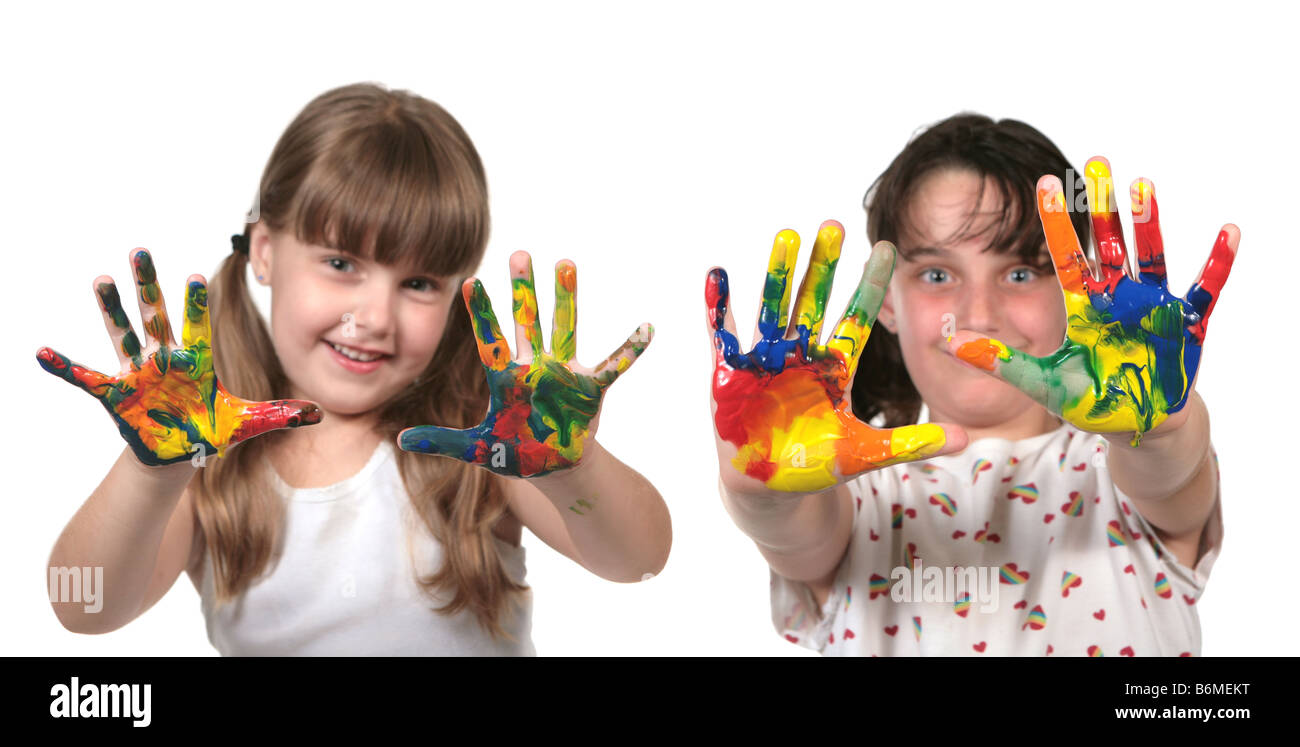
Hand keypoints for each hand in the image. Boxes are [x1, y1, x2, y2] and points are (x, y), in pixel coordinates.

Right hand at [36, 249, 321, 466]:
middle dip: (148, 285)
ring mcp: (137, 375)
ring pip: (122, 334)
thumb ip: (281, 415)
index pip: (197, 327)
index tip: (197, 276)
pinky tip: (41, 352)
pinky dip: (64, 366)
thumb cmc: (207, 432)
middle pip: (156, 316)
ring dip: (110, 308)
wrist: (176, 456)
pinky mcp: (116, 396)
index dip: (196, 304)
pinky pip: (86, 378)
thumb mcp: (246, 424)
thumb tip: (322, 414)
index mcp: (195, 363)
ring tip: (100, 279)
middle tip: (139, 249)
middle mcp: (164, 361)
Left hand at [398, 251, 652, 476]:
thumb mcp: (477, 448)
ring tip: (566, 263)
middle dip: (524, 290)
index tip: (469, 282)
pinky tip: (647, 329)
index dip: (481, 314)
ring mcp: (564, 374)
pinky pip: (615, 366)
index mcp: (507, 378)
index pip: (490, 340)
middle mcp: (535, 367)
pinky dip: (632, 350)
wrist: (555, 467)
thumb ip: (442, 441)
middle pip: (528, 321)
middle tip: (519, 254)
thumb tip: (398, 439)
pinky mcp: (590, 389)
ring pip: (566, 328)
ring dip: (567, 298)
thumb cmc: (516, 453)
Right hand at [707, 220, 962, 493]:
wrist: (771, 489)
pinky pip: (724, 337)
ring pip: (774, 309)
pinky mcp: (732, 376)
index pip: (856, 317)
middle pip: (814, 302)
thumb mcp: (866, 453)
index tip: (889, 248)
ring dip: (779, 274)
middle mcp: (800, 355)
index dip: (871, 284)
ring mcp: (765, 362)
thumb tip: (967, 437)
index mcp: (834, 367)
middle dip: (823, 265)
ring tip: (787, 236)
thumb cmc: (816, 466)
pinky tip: (717, 276)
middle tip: (834, 225)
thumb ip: (911, 442)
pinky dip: (719, 308)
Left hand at [950, 157, 1237, 444]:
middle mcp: (1117, 299)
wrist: (1137, 426)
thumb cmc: (1091, 400)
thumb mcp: (1042, 384)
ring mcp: (1152, 308)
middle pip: (1108, 245)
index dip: (1055, 223)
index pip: (1064, 258)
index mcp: (1082, 308)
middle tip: (1098, 161)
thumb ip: (1001, 364)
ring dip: (1148, 224)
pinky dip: (1217, 264)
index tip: (1044, 183)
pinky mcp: (1186, 326)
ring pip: (1150, 257)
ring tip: (1144, 185)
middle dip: (1102, 207)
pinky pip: (1206, 290)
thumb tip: (949, 343)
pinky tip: (1229, 231)